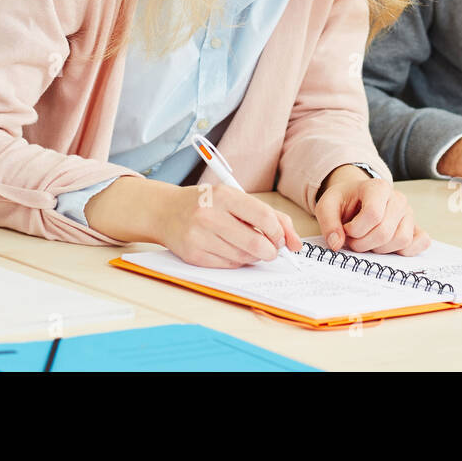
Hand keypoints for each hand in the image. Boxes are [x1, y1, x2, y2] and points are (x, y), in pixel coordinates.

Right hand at [161, 184, 302, 267]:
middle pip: (256, 243)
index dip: (279, 232)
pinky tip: (230, 250)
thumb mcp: (235, 198)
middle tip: (271, 249)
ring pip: (243, 257)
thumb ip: (269, 216)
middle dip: (271, 251)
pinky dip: (236, 261)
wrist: (165, 211)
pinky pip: (228, 265)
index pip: (264, 217)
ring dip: (253, 256)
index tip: (281, 238)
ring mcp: (200, 236)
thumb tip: (295, 243)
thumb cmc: (206, 203)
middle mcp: (210, 215)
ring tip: (246, 245)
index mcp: (224, 195)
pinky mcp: (193, 255)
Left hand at [314, 165, 428, 255]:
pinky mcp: (416, 227)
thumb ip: (328, 223)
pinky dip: (406, 251)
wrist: (357, 199)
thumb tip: (337, 244)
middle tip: (353, 240)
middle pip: (385, 231)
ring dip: (380, 249)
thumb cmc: (345, 201)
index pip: (372, 214)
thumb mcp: (327, 206)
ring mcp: (409, 214)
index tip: (345, 229)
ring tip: (367, 241)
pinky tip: (387, 248)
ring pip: (401, 240)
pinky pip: (421, 242)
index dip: (355, 229)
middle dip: (363, 243)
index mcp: (378, 187)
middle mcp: (398, 199)